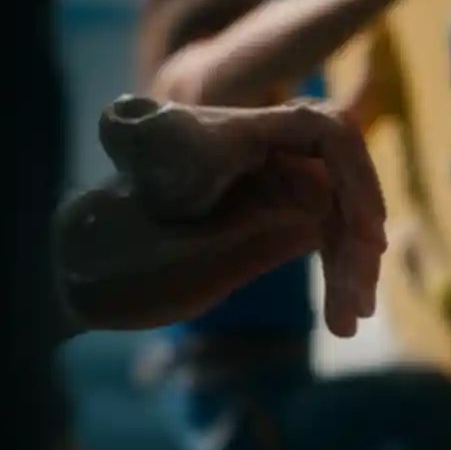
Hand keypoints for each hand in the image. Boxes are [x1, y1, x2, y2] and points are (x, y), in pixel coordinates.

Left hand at [61, 97, 386, 336]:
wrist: (83, 276)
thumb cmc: (110, 247)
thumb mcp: (164, 232)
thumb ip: (245, 216)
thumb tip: (313, 191)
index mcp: (232, 136)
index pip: (323, 129)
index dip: (358, 174)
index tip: (367, 230)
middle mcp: (263, 154)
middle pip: (342, 178)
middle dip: (359, 235)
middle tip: (358, 298)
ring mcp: (273, 187)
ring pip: (340, 216)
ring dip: (353, 265)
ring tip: (349, 319)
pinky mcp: (277, 222)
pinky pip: (326, 241)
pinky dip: (339, 275)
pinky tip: (342, 320)